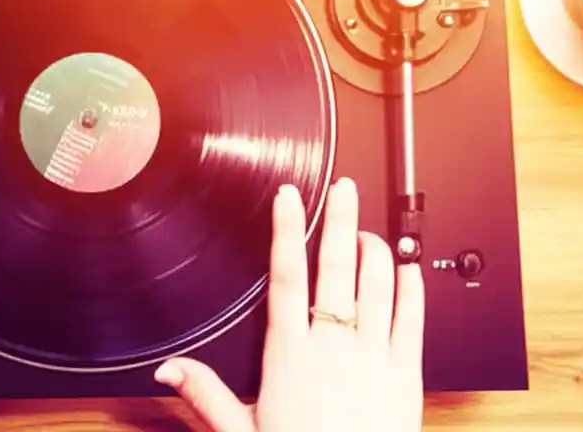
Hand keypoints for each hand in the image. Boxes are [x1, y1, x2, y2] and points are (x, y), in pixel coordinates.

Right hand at [154, 178, 424, 431]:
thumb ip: (207, 394)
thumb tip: (170, 370)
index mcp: (291, 355)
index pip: (287, 276)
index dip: (287, 230)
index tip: (289, 199)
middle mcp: (333, 346)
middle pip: (337, 266)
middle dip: (341, 220)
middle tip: (344, 188)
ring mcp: (373, 355)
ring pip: (378, 283)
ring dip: (376, 248)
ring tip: (369, 229)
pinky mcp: (406, 373)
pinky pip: (412, 317)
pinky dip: (411, 287)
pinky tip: (408, 269)